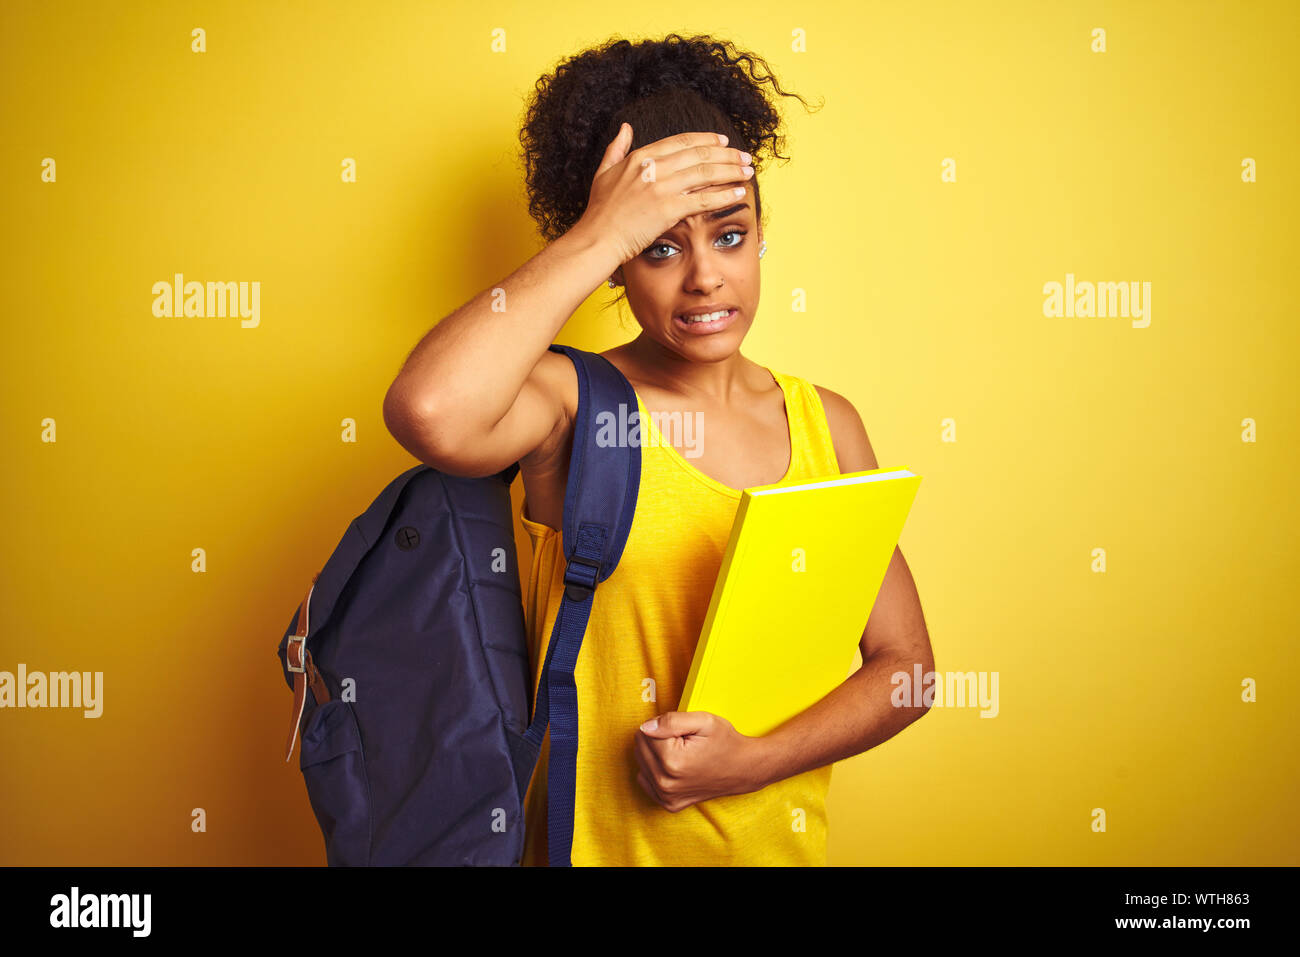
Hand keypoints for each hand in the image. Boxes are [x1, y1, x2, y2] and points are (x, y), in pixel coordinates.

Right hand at [576, 123, 754, 264]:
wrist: (597, 239)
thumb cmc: (599, 212)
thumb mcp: (603, 172)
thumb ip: (616, 148)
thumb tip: (625, 127)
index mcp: (640, 157)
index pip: (681, 142)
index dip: (705, 139)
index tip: (722, 141)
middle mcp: (653, 168)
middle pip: (699, 154)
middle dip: (726, 154)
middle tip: (744, 156)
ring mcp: (661, 188)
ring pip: (705, 173)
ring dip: (731, 171)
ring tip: (748, 172)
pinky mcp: (668, 210)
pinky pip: (703, 200)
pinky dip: (724, 195)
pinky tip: (739, 193)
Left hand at [634, 710, 763, 811]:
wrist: (744, 769)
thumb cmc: (725, 742)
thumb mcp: (704, 721)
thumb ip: (671, 721)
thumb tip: (645, 727)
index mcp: (672, 761)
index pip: (645, 731)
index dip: (665, 726)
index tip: (683, 733)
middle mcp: (666, 783)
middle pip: (640, 747)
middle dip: (658, 739)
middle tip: (683, 742)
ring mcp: (667, 796)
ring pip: (641, 762)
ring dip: (657, 754)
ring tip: (682, 754)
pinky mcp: (669, 804)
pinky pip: (646, 780)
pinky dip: (657, 770)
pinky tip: (675, 767)